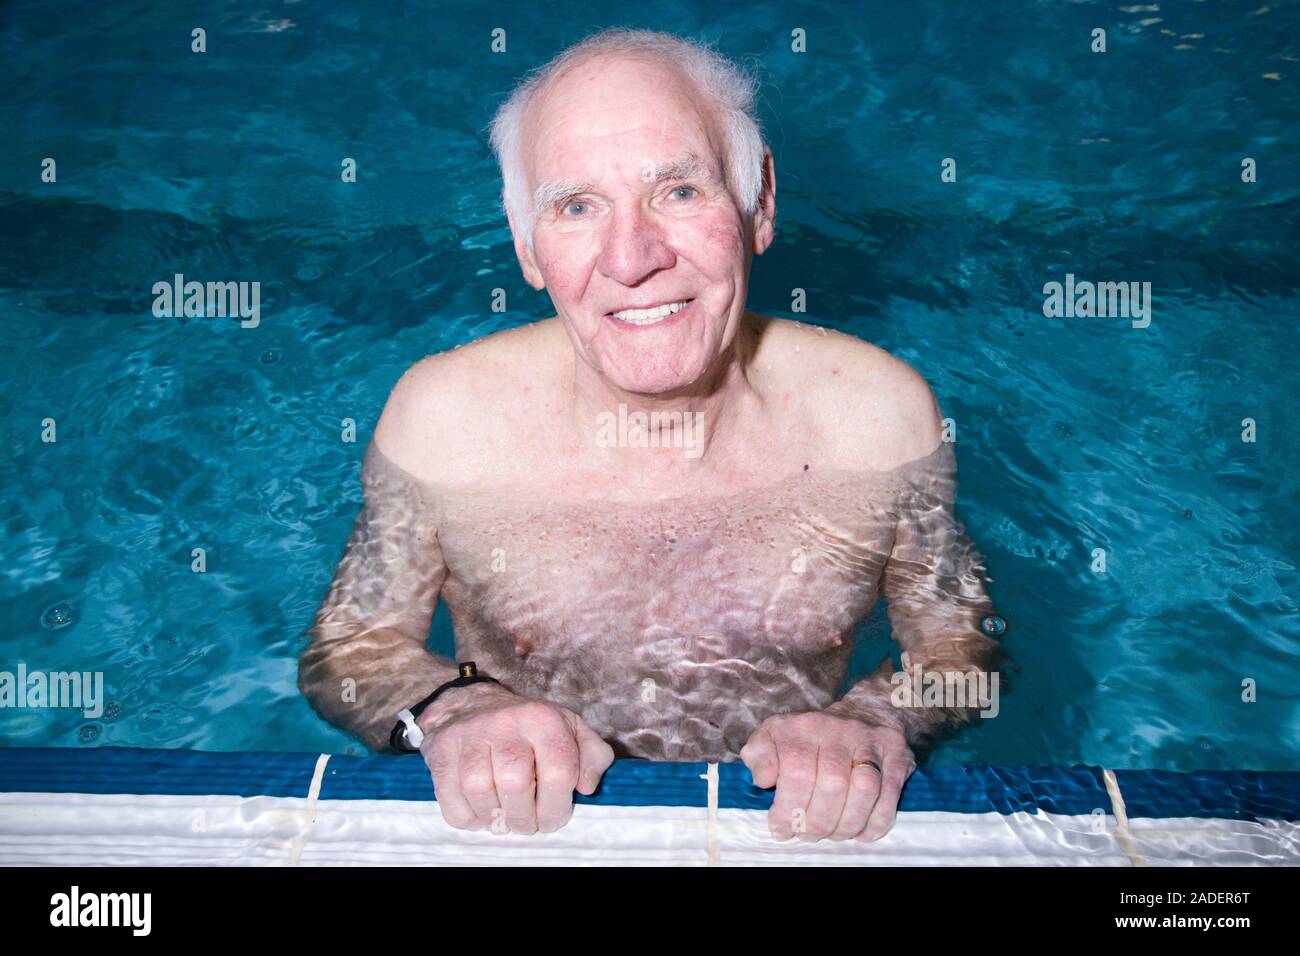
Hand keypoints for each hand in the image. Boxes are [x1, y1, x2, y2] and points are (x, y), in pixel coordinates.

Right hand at [416, 683, 614, 833]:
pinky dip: (466, 817)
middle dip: (525, 818)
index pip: (559, 773)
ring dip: (494, 818)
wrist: (470, 703)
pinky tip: (479, 813)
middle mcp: (506, 723)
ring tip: (503, 818)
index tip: (553, 818)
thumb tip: (587, 786)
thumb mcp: (570, 729)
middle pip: (515, 785)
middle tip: (527, 824)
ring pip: (479, 791)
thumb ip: (593, 755)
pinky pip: (451, 799)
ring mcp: (470, 735)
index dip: (558, 807)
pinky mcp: (442, 751)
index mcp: (543, 719)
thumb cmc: (527, 726)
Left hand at [740, 710, 915, 842]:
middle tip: (807, 834)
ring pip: (863, 790)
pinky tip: (860, 833)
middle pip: (832, 784)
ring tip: (832, 835)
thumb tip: (765, 778)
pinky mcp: (896, 757)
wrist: (867, 712)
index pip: (796, 769)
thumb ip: (759, 754)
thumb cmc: (812, 735)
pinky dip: (875, 822)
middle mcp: (838, 730)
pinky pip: (889, 796)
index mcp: (803, 727)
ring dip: (846, 824)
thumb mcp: (775, 735)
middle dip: (817, 821)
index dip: (788, 807)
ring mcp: (870, 742)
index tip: (780, 828)